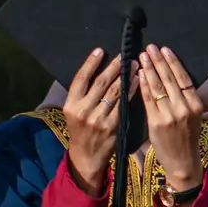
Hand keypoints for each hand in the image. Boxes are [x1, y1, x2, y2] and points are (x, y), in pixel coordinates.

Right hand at [63, 50, 122, 195]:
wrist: (86, 156)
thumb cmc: (81, 130)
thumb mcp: (74, 112)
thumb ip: (83, 95)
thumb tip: (97, 70)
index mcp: (70, 105)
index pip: (80, 79)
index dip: (90, 63)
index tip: (100, 50)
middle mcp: (83, 110)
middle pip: (100, 83)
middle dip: (114, 67)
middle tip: (124, 55)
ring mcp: (98, 119)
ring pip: (114, 92)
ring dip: (125, 76)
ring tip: (134, 64)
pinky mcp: (112, 126)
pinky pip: (124, 103)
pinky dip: (131, 90)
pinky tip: (137, 81)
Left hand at [141, 45, 206, 195]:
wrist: (182, 162)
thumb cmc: (187, 137)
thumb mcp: (195, 116)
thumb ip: (187, 98)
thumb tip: (177, 77)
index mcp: (196, 105)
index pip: (184, 78)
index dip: (174, 62)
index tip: (165, 50)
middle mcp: (184, 108)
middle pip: (170, 79)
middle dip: (159, 61)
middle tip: (150, 47)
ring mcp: (170, 115)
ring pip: (158, 87)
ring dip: (149, 70)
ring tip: (142, 56)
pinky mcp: (156, 122)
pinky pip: (148, 100)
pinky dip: (143, 86)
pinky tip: (138, 76)